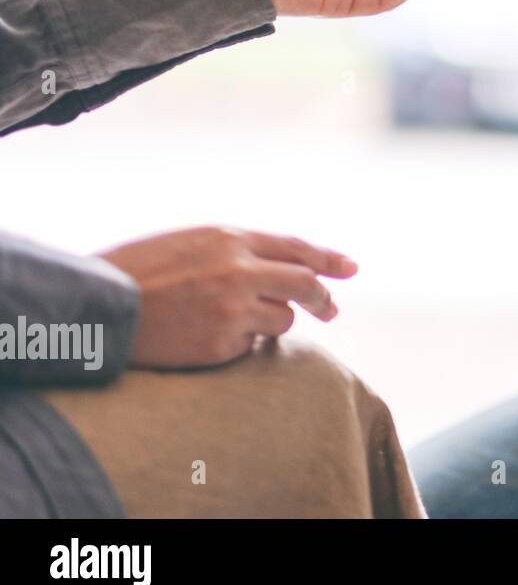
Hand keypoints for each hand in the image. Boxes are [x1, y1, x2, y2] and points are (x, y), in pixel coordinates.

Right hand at [99, 226, 357, 367]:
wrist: (100, 309)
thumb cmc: (142, 273)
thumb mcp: (192, 244)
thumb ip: (238, 251)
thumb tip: (287, 265)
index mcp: (229, 239)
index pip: (295, 248)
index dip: (327, 259)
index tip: (350, 268)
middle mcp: (238, 270)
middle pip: (304, 284)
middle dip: (323, 298)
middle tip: (330, 309)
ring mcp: (233, 308)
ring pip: (283, 319)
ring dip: (270, 322)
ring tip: (229, 320)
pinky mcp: (222, 344)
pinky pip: (252, 345)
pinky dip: (240, 344)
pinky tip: (206, 337)